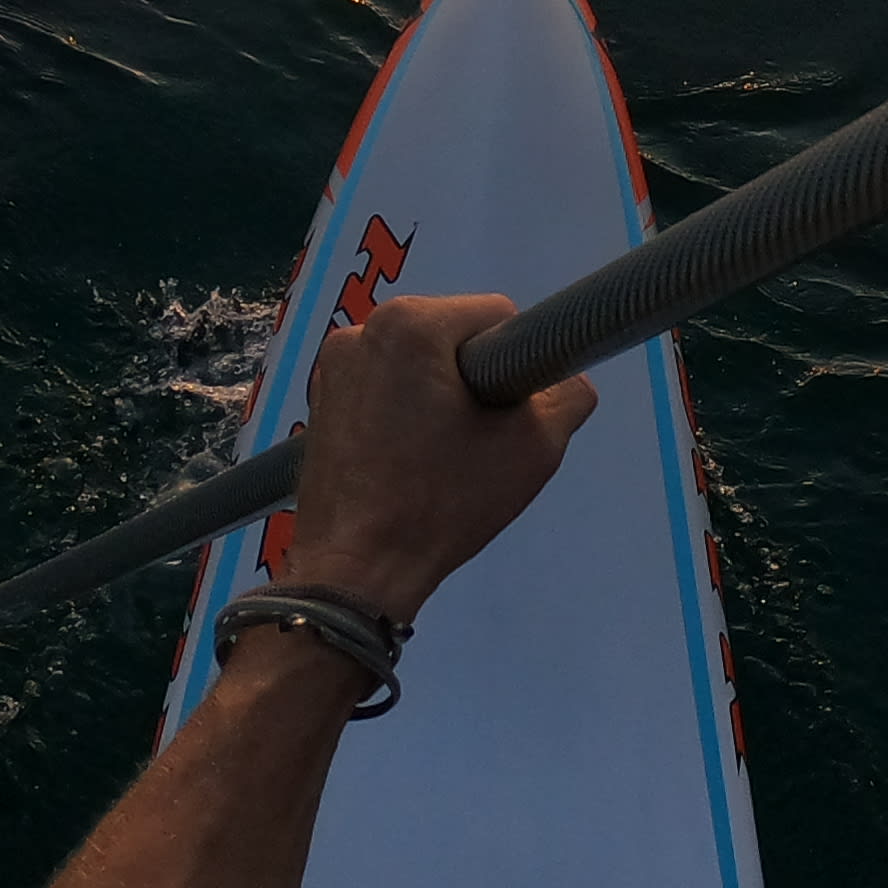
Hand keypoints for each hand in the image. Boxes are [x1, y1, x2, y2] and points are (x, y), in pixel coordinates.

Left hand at [278, 293, 594, 623]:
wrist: (357, 571)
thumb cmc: (444, 502)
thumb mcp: (534, 448)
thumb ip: (568, 395)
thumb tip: (566, 381)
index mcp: (411, 323)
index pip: (496, 316)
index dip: (516, 367)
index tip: (506, 418)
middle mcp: (362, 328)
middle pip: (452, 336)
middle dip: (473, 378)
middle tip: (475, 443)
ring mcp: (332, 365)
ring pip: (416, 362)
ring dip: (437, 395)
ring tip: (438, 458)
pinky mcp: (318, 400)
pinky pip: (382, 386)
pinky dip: (401, 411)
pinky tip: (404, 461)